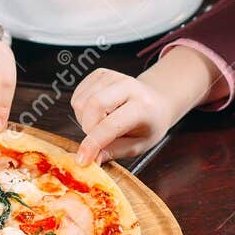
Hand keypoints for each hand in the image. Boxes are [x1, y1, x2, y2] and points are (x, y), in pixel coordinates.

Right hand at [72, 46, 216, 162]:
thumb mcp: (139, 145)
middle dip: (87, 128)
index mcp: (143, 106)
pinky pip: (78, 95)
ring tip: (101, 124)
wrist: (157, 100)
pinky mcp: (100, 73)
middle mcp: (128, 85)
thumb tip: (92, 161)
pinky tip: (97, 113)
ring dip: (84, 120)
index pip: (111, 125)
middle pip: (93, 105)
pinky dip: (81, 110)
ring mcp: (113, 76)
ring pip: (81, 101)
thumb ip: (114, 152)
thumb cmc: (150, 124)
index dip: (93, 144)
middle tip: (97, 139)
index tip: (83, 160)